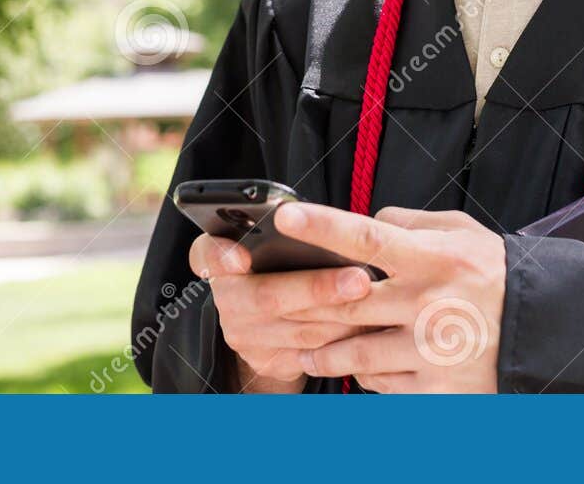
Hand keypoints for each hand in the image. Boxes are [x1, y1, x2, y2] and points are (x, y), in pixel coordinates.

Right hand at [188, 231, 376, 392]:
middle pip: (267, 296)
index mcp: (220, 258)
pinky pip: (312, 356)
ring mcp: (244, 336)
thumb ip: (284, 231)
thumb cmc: (280, 261)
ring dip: (342, 317)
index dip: (221, 256)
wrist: (270, 318)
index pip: (206, 253)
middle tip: (359, 280)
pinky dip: (344, 342)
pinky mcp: (268, 362)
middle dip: (317, 288)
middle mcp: (227, 299)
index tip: (240, 257)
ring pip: (298, 330)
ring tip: (377, 300)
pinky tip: (371, 328)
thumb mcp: (271, 239)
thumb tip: (323, 221)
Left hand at [276, 203, 505, 392]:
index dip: (322, 225)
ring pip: (353, 354)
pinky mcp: (435, 389)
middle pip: (345, 303)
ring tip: (306, 349)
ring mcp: (429, 351)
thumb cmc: (495, 274)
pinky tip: (359, 367)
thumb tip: (369, 220)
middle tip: (275, 303)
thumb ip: (410, 223)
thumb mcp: (461, 232)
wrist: (540, 331)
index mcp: (432, 258)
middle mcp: (427, 304)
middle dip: (303, 304)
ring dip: (322, 352)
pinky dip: (363, 374)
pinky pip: (380, 384)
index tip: (285, 215)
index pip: (366, 237)